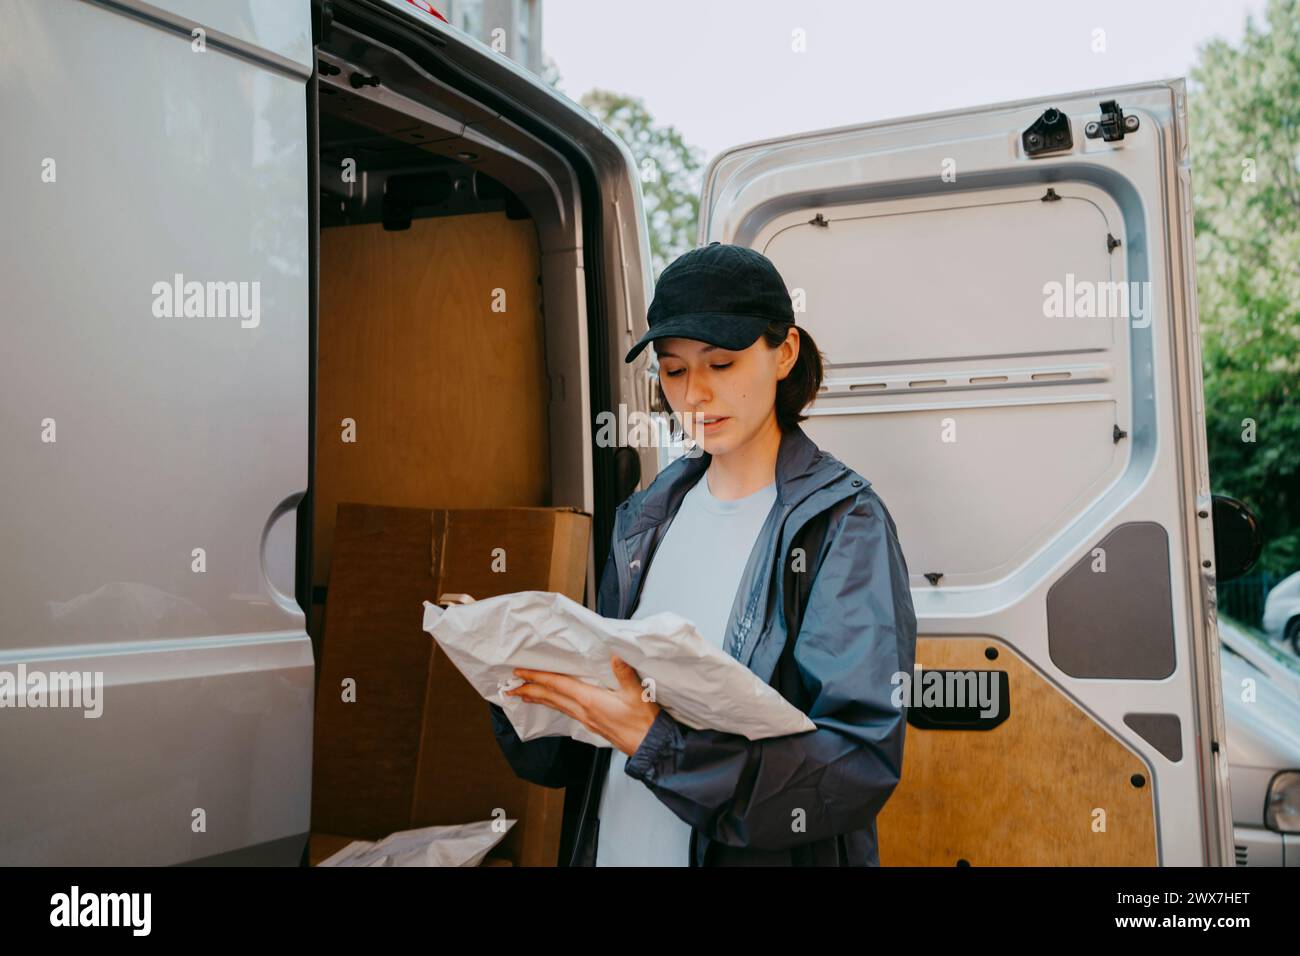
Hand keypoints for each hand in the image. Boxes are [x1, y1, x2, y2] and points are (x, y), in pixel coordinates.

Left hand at [504, 655, 661, 756]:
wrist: (649, 746)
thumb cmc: (643, 722)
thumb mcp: (637, 694)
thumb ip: (624, 673)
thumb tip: (615, 655)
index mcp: (590, 700)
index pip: (557, 685)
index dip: (537, 678)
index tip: (520, 674)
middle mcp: (583, 711)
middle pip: (550, 698)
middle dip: (529, 690)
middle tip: (511, 687)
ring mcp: (586, 720)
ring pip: (556, 706)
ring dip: (539, 699)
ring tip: (524, 694)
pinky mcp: (591, 725)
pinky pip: (565, 712)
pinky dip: (554, 705)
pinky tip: (553, 704)